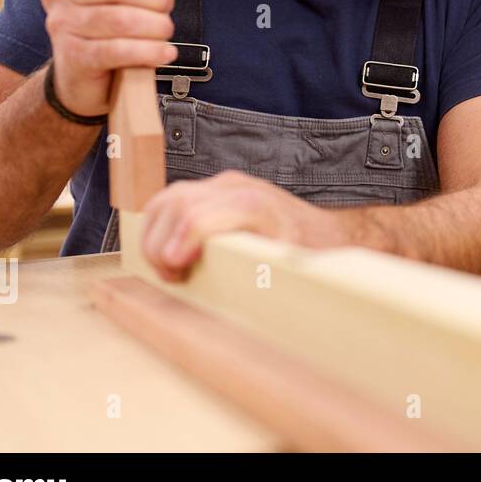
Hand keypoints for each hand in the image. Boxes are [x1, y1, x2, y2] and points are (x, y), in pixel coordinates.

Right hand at [39, 0, 178, 116]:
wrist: (83, 73)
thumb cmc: (113, 19)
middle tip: (168, 6)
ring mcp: (61, 24)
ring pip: (119, 19)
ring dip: (155, 25)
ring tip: (166, 30)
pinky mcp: (73, 57)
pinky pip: (117, 51)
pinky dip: (149, 51)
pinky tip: (165, 53)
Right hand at [138, 170, 384, 280]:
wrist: (324, 230)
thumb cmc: (308, 253)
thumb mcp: (291, 269)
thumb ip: (264, 276)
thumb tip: (238, 297)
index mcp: (257, 206)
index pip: (200, 216)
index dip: (178, 244)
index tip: (174, 271)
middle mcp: (237, 187)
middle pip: (178, 206)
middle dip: (161, 245)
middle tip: (173, 277)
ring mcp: (222, 183)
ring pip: (167, 199)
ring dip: (156, 235)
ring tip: (170, 266)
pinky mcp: (213, 187)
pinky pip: (171, 199)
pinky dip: (159, 225)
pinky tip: (170, 250)